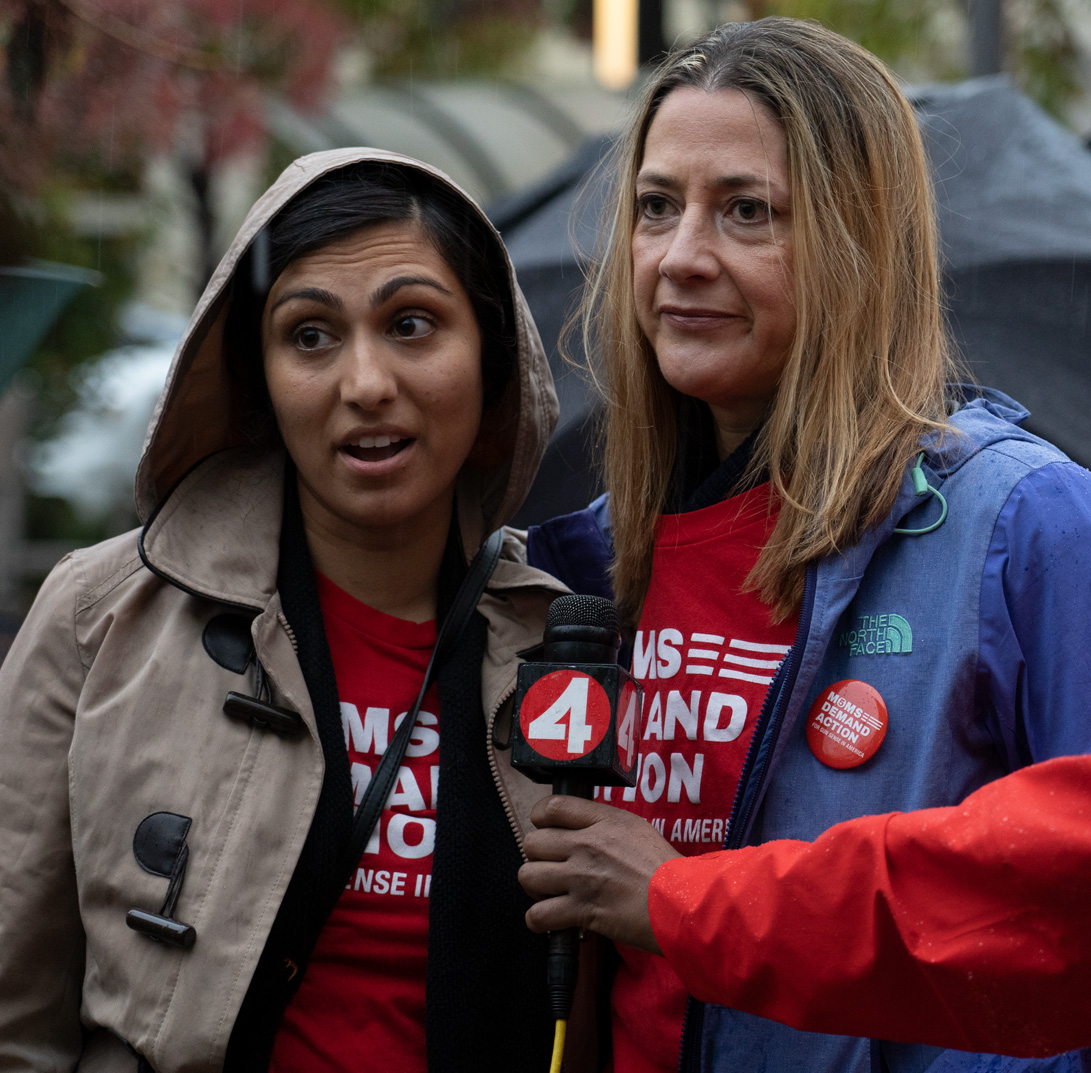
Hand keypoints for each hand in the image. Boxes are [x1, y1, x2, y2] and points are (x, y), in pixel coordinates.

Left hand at [518, 795, 680, 953]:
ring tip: (549, 891)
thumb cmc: (665, 868)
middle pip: (532, 842)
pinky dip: (538, 920)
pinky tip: (549, 919)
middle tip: (551, 865)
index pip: (551, 807)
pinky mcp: (582, 910)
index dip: (539, 818)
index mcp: (603, 821)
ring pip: (528, 876)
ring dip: (535, 886)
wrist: (682, 902)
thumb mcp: (636, 828)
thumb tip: (580, 827)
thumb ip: (605, 824)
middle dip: (537, 856)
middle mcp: (587, 845)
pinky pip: (539, 915)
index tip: (543, 828)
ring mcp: (582, 878)